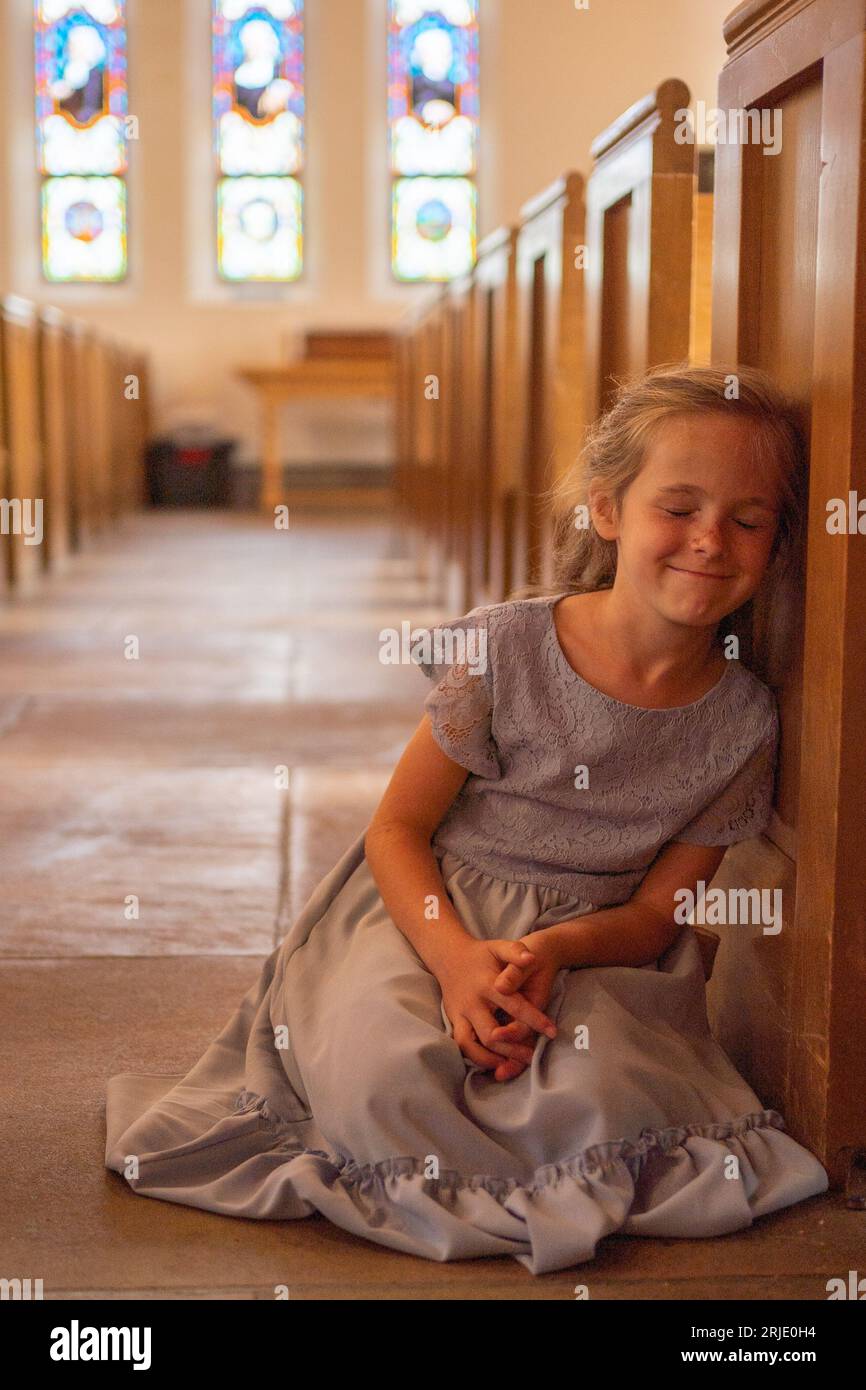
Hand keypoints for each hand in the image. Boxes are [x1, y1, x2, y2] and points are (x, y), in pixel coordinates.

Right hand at [436, 937, 557, 1082]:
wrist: (448, 956)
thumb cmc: (481, 954)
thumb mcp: (498, 947)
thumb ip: (515, 951)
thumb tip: (531, 958)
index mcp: (486, 985)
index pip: (514, 1006)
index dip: (534, 1020)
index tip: (552, 1032)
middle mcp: (472, 1003)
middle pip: (491, 1034)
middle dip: (511, 1049)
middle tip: (531, 1057)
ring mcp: (460, 1014)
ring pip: (472, 1045)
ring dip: (491, 1060)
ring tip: (512, 1066)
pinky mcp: (453, 1021)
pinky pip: (462, 1045)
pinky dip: (476, 1058)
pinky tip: (493, 1063)